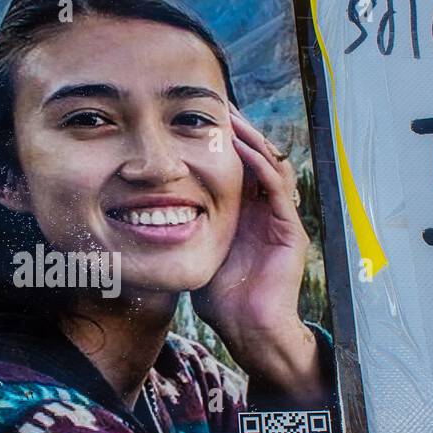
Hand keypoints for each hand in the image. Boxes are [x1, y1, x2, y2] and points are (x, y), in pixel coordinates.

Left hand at [191, 104, 325, 403]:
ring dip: (251, 139)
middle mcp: (265, 210)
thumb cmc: (219, 298)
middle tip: (216, 103)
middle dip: (238, 130)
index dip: (222, 140)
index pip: (237, 164)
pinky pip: (276, 188)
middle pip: (256, 156)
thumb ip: (181, 228)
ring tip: (230, 116)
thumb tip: (142, 211)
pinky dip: (260, 165)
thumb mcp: (195, 250)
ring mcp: (280, 218)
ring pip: (270, 165)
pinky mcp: (290, 230)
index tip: (198, 117)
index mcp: (245, 212)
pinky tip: (243, 148)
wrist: (248, 329)